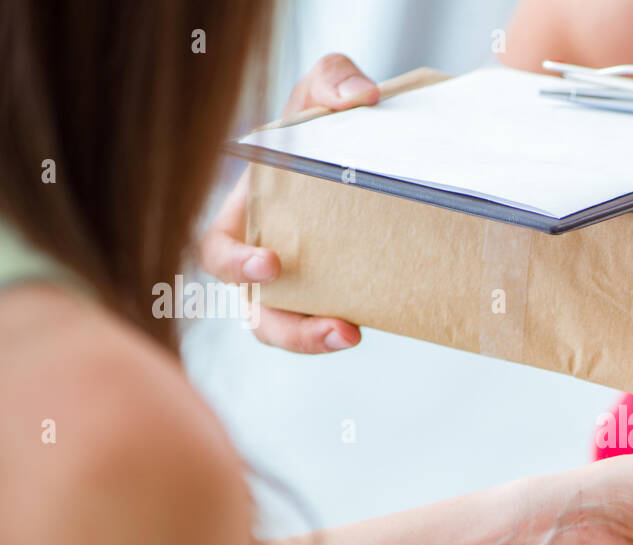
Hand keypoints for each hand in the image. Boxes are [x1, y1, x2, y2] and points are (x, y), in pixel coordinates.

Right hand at [199, 54, 378, 352]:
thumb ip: (331, 79)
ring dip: (314, 341)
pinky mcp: (342, 294)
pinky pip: (335, 322)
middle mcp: (266, 256)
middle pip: (257, 312)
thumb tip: (362, 96)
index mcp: (247, 214)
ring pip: (290, 329)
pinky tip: (378, 322)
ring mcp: (304, 282)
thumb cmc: (327, 119)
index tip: (272, 265)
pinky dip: (347, 327)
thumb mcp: (321, 89)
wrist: (372, 147)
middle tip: (337, 327)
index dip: (235, 264)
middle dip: (289, 330)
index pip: (216, 252)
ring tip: (354, 334)